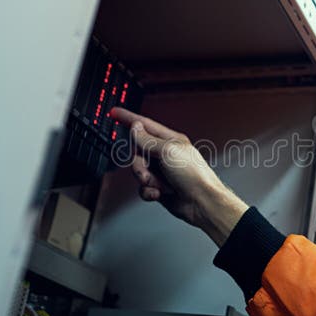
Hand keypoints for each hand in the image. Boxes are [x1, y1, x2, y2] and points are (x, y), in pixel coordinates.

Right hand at [109, 108, 247, 246]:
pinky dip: (148, 191)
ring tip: (158, 184)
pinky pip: (143, 187)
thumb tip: (135, 127)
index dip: (128, 118)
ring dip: (145, 179)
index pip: (144, 124)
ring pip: (138, 171)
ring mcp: (162, 171)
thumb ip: (147, 140)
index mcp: (170, 140)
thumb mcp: (167, 151)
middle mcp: (165, 154)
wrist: (201, 202)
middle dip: (139, 164)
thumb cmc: (193, 175)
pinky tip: (159, 192)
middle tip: (146, 170)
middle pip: (137, 152)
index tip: (114, 113)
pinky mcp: (160, 187)